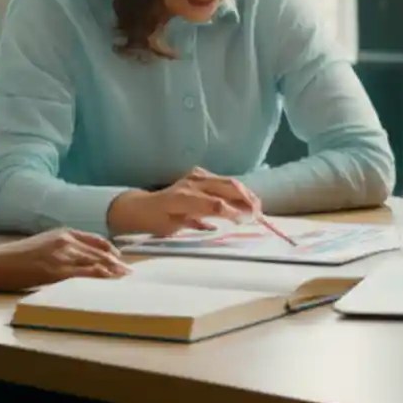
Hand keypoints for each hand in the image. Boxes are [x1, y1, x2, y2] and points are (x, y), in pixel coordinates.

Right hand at [0, 228, 129, 291]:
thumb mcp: (41, 245)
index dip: (111, 251)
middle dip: (117, 264)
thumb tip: (76, 262)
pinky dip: (99, 279)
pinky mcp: (54, 271)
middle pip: (100, 252)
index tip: (121, 261)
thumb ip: (60, 249)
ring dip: (113, 272)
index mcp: (62, 233)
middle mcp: (65, 241)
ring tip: (125, 281)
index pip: (96, 240)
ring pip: (96, 263)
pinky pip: (83, 275)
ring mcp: (60, 255)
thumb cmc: (13, 258)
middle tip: (129, 275)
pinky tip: (108, 285)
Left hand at [107, 167, 260, 236]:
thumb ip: (195, 223)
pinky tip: (244, 198)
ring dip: (244, 192)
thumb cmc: (156, 221)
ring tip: (257, 205)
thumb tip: (218, 226)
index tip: (247, 221)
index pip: (216, 204)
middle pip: (227, 187)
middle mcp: (192, 184)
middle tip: (260, 212)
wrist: (142, 206)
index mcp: (184, 199)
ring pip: (227, 181)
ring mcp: (195, 177)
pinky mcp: (198, 175)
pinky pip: (221, 179)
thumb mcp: (173, 228)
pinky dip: (235, 188)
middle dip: (246, 199)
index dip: (234, 213)